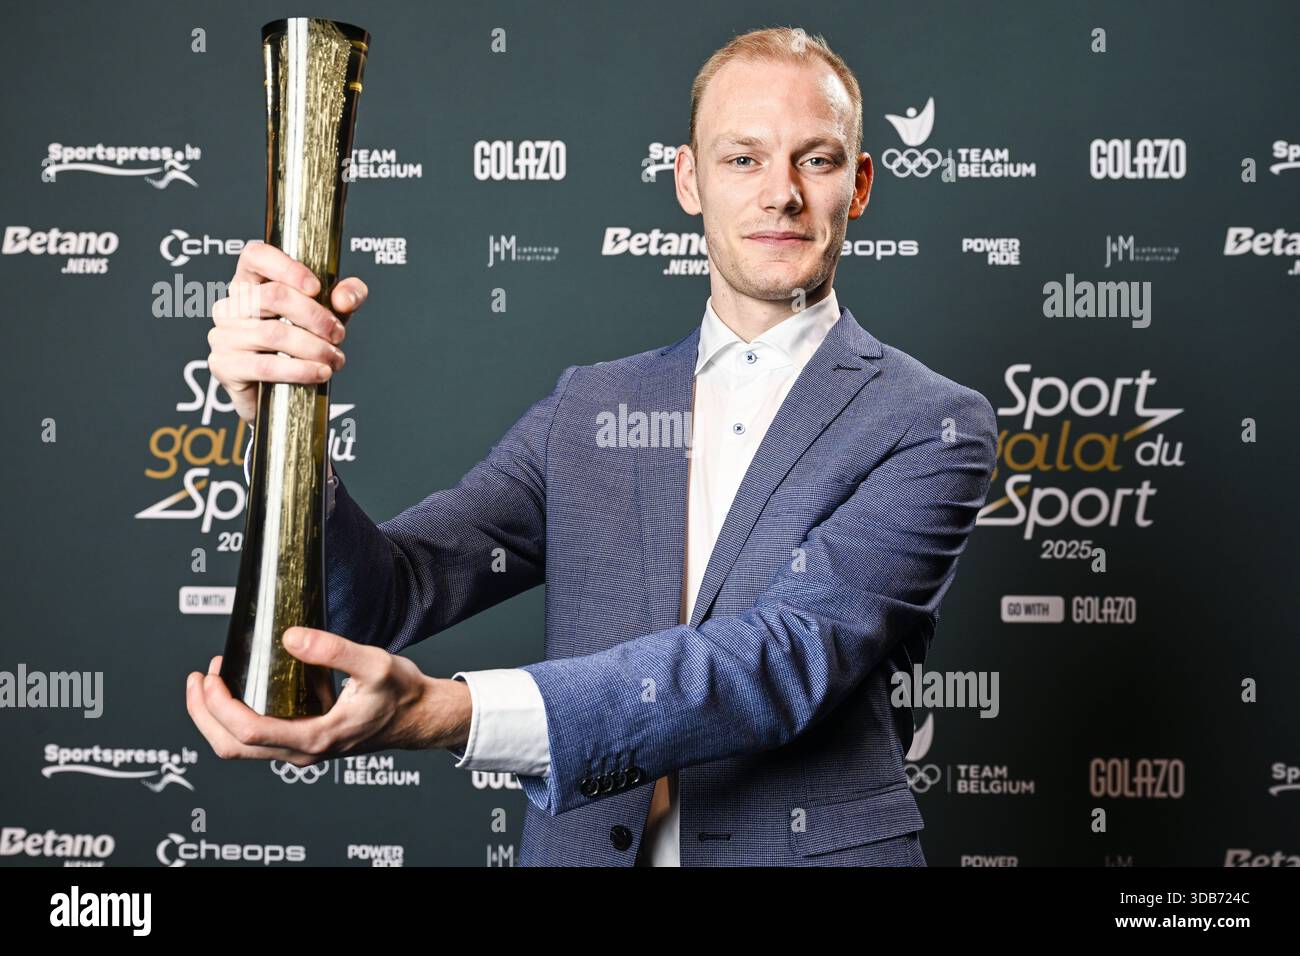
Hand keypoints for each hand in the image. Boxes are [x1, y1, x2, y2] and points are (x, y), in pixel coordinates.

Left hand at [185, 627, 472, 765]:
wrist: (421, 716)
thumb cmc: (402, 693)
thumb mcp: (374, 663)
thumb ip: (333, 649)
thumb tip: (289, 637)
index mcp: (316, 737)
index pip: (248, 731)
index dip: (219, 704)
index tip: (212, 674)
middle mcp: (303, 751)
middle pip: (232, 747)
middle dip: (204, 713)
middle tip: (199, 676)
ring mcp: (302, 750)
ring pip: (240, 747)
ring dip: (216, 716)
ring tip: (212, 680)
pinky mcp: (304, 741)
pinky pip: (256, 738)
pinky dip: (236, 717)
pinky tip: (241, 687)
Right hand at [207, 241, 368, 424]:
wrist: (281, 395)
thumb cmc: (301, 345)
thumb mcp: (329, 315)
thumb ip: (346, 297)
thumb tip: (344, 297)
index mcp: (250, 282)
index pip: (256, 256)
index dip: (286, 266)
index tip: (316, 287)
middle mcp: (231, 305)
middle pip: (274, 296)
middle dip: (316, 316)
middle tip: (338, 334)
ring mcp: (223, 335)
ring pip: (274, 333)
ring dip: (314, 347)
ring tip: (334, 359)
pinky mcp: (224, 366)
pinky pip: (266, 366)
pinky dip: (300, 370)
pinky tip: (319, 373)